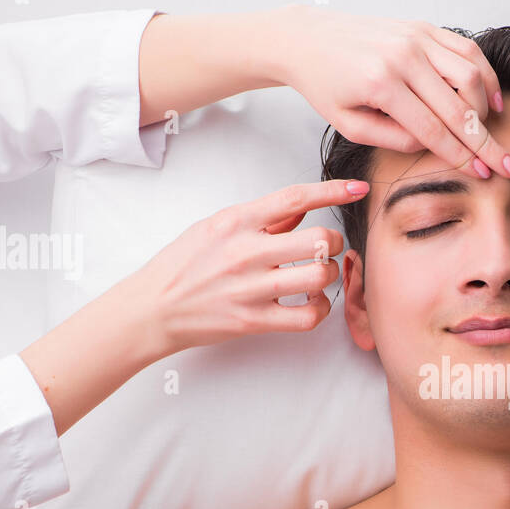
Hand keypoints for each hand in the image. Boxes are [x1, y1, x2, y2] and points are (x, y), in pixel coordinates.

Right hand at [132, 179, 367, 356]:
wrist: (151, 309)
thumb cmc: (183, 265)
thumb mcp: (216, 227)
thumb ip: (261, 219)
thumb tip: (301, 208)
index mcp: (236, 221)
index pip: (295, 197)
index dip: (333, 190)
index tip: (357, 188)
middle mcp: (245, 251)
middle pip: (320, 238)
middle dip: (335, 242)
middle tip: (328, 248)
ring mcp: (251, 288)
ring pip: (319, 276)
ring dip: (328, 276)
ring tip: (317, 277)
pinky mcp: (254, 320)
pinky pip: (308, 315)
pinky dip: (319, 309)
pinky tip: (312, 303)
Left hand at [268, 5, 509, 180]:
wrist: (308, 38)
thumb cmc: (325, 84)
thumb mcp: (348, 125)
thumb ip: (392, 140)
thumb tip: (434, 146)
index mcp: (381, 85)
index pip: (433, 129)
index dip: (461, 156)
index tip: (481, 174)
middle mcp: (403, 56)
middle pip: (460, 106)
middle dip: (486, 141)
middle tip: (507, 165)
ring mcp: (416, 37)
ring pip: (471, 74)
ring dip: (487, 108)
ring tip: (492, 131)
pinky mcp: (423, 27)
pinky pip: (466, 50)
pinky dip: (485, 75)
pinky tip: (490, 98)